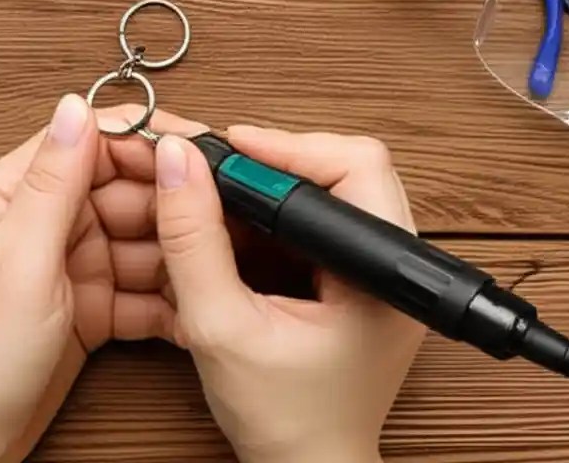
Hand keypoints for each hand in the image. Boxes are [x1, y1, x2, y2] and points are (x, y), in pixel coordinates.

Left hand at [0, 96, 180, 462]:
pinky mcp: (91, 303)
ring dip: (180, 254)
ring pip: (144, 237)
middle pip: (128, 187)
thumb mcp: (17, 262)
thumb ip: (51, 184)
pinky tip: (194, 310)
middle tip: (223, 223)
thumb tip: (77, 107)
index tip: (198, 153)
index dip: (149, 141)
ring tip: (215, 271)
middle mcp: (43, 221)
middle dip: (175, 204)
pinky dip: (170, 297)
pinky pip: (144, 285)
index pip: (91, 140)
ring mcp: (69, 262)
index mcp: (13, 194)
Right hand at [153, 127, 425, 462]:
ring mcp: (375, 274)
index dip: (279, 145)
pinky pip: (315, 223)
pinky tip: (233, 235)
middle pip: (340, 167)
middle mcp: (390, 267)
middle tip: (215, 171)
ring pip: (326, 191)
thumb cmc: (284, 422)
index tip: (221, 148)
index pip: (349, 165)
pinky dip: (270, 219)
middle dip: (270, 162)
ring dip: (268, 189)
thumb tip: (177, 164)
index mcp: (381, 276)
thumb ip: (193, 240)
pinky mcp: (353, 281)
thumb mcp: (220, 327)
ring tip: (217, 201)